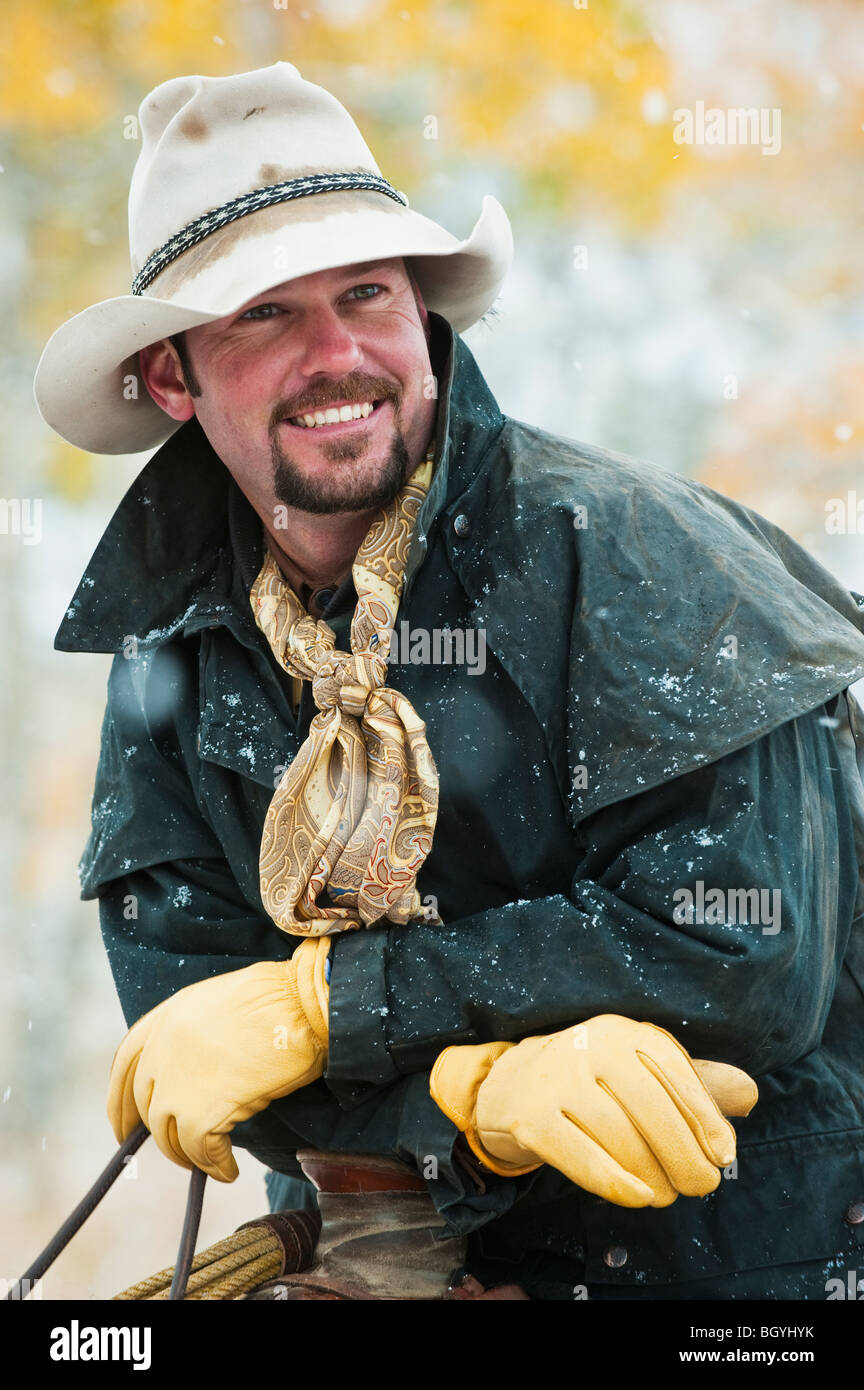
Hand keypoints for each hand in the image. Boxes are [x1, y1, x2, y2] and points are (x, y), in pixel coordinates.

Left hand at [107, 938, 329, 1180]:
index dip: (120, 1103)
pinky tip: (228, 1170)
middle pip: (145, 1107)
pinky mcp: (201, 1112)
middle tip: (175, 1150)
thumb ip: (193, 1036)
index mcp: (164, 1019)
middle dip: (156, 1135)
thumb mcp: (218, 1006)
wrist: (302, 1004)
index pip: (124, 1068)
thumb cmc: (277, 1000)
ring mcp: (177, 1084)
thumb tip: (197, 1074)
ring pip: (168, 1135)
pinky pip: (200, 1152)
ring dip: (187, 1154)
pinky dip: (214, 1166)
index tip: (123, 1126)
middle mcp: (161, 1051)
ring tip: (210, 1160)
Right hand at [430, 1015, 757, 1207]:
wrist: (510, 1085)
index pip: (673, 1070)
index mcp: (623, 1032)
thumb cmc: (593, 1082)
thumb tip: (749, 1095)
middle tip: (701, 1186)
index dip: (704, 1115)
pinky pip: (579, 1155)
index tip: (723, 1154)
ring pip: (617, 1134)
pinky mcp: (529, 1116)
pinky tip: (638, 1197)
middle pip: (648, 1106)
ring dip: (652, 1174)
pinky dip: (613, 1181)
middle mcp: (589, 1045)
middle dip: (683, 1154)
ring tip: (667, 1194)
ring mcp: (555, 1079)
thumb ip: (694, 1083)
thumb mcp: (641, 1072)